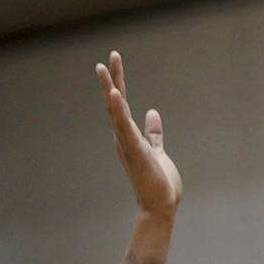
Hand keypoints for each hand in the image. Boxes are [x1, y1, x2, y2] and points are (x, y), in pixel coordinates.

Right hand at [96, 52, 180, 217]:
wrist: (160, 205)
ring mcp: (127, 144)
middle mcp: (123, 137)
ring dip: (110, 90)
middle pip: (115, 103)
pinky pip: (125, 127)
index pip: (120, 103)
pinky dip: (119, 111)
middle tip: (107, 59)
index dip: (117, 82)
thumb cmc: (158, 181)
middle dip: (111, 80)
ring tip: (103, 69)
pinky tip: (114, 94)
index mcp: (128, 135)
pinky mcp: (136, 151)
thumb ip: (153, 133)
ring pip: (116, 112)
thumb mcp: (157, 150)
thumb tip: (152, 112)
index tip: (113, 60)